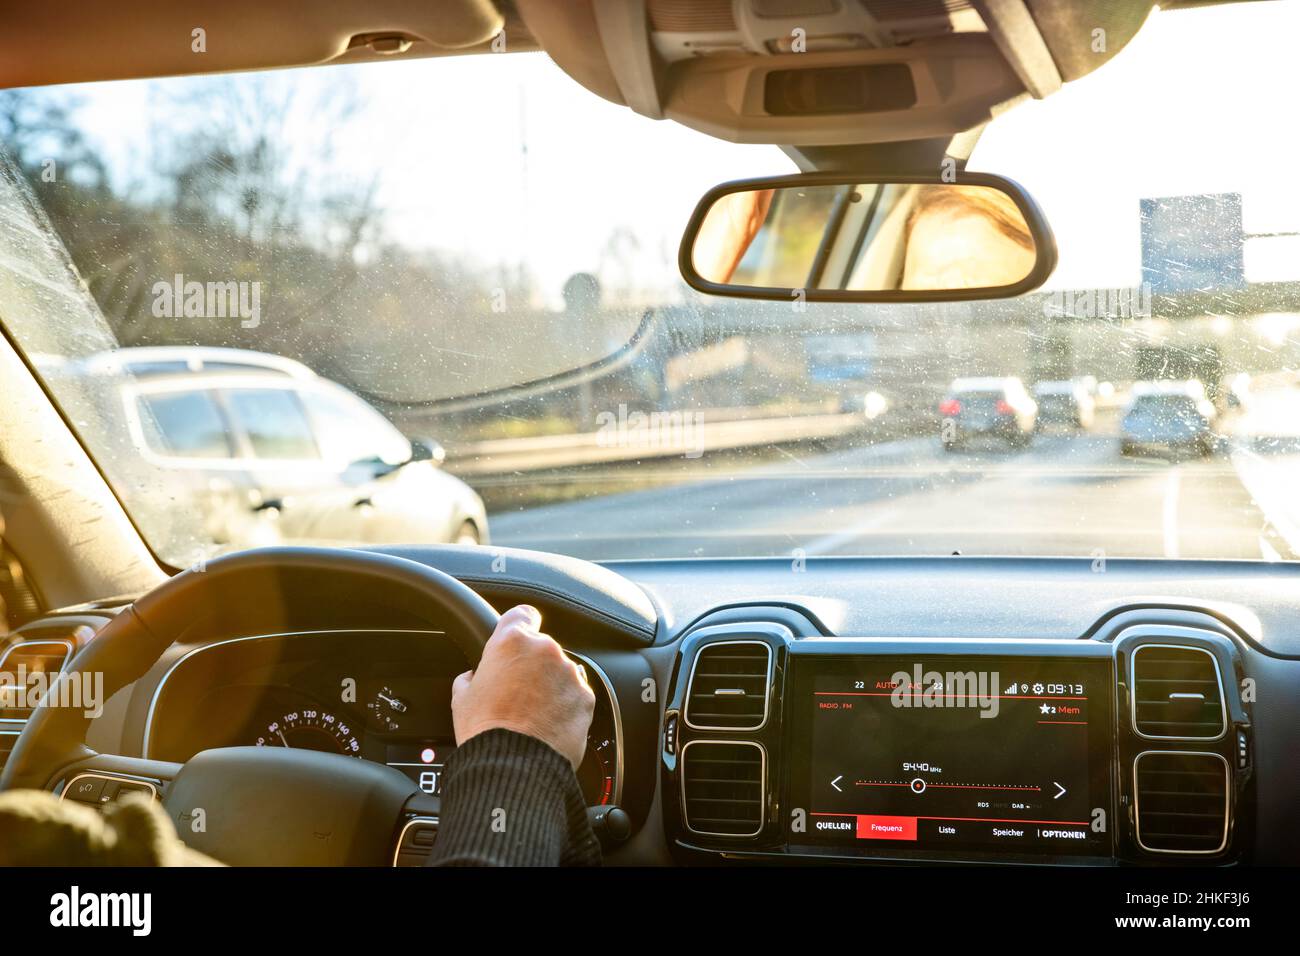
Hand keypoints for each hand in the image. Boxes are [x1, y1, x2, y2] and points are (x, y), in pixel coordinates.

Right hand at [450, 605, 594, 769]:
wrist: (513, 768)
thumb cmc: (485, 732)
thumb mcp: (462, 698)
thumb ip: (471, 677)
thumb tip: (473, 678)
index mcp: (512, 641)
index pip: (522, 614)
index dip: (519, 625)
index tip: (517, 637)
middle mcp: (545, 650)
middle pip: (542, 648)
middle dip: (532, 665)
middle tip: (517, 692)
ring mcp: (569, 674)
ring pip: (561, 671)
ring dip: (551, 685)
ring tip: (532, 714)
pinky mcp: (586, 698)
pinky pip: (575, 694)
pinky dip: (566, 705)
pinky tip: (548, 724)